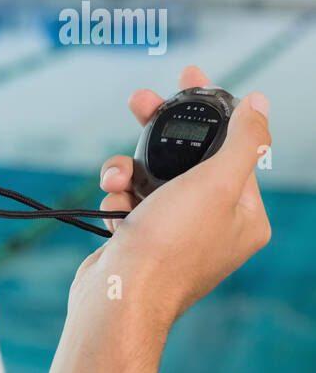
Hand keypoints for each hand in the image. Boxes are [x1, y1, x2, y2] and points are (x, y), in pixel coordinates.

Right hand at [72, 65, 271, 326]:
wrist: (119, 297)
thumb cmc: (170, 246)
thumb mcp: (217, 183)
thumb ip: (243, 140)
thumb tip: (261, 103)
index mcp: (245, 214)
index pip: (233, 147)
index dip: (210, 109)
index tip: (189, 76)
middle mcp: (214, 225)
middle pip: (189, 159)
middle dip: (159, 131)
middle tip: (140, 100)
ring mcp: (175, 235)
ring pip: (152, 179)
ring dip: (128, 170)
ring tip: (115, 179)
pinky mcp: (141, 241)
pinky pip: (129, 203)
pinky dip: (117, 199)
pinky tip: (112, 208)